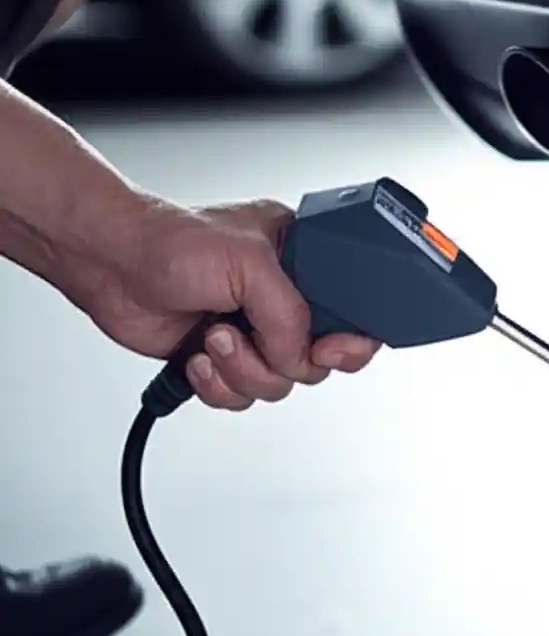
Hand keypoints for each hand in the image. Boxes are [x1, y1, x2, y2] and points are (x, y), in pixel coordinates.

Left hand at [83, 198, 380, 410]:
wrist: (109, 263)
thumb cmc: (171, 240)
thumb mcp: (251, 265)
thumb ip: (290, 316)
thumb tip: (300, 359)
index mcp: (304, 262)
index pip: (352, 313)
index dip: (348, 341)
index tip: (326, 349)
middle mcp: (283, 300)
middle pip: (318, 360)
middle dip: (284, 359)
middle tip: (259, 341)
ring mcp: (254, 332)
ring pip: (279, 383)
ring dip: (242, 369)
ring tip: (214, 336)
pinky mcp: (223, 358)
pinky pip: (242, 395)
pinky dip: (218, 384)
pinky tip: (197, 353)